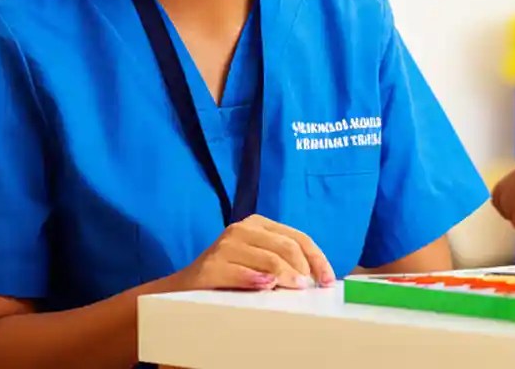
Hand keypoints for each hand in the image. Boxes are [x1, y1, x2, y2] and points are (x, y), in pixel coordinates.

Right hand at [168, 215, 334, 291]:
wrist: (185, 288)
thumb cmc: (231, 275)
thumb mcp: (260, 262)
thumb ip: (284, 262)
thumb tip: (317, 278)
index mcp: (258, 224)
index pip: (298, 238)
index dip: (317, 259)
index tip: (329, 280)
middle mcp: (242, 229)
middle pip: (286, 247)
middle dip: (304, 269)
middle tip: (309, 288)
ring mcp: (225, 245)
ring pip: (269, 260)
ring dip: (287, 277)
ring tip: (295, 290)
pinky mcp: (211, 265)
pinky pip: (242, 273)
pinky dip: (258, 281)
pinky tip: (268, 287)